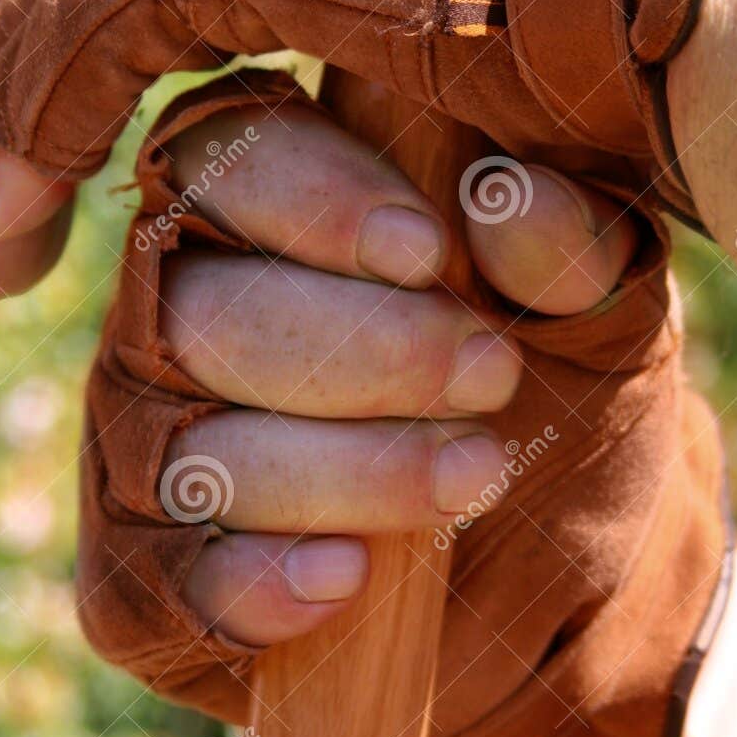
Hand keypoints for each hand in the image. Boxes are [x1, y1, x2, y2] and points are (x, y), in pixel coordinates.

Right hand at [96, 95, 635, 644]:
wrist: (557, 579)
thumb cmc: (550, 397)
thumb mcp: (590, 314)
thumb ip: (563, 246)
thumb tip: (514, 201)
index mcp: (262, 208)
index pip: (226, 157)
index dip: (310, 197)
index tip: (426, 253)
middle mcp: (173, 317)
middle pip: (198, 309)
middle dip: (354, 348)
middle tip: (489, 376)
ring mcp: (146, 447)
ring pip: (191, 449)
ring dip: (335, 469)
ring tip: (469, 477)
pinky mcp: (146, 577)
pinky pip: (163, 580)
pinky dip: (252, 580)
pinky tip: (343, 575)